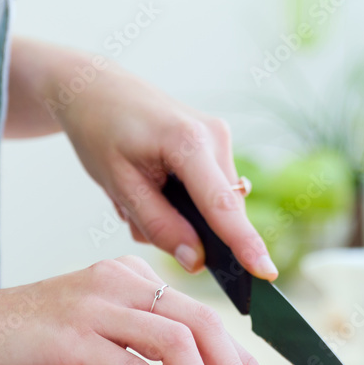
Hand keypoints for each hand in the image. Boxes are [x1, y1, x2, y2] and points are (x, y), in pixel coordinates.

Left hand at [20, 40, 276, 278]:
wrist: (96, 89)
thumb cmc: (100, 132)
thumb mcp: (118, 184)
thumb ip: (158, 225)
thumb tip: (196, 261)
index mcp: (189, 142)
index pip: (222, 206)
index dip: (245, 245)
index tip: (267, 275)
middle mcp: (216, 136)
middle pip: (219, 211)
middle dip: (183, 227)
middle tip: (131, 212)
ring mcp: (220, 138)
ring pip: (213, 204)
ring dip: (178, 213)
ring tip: (137, 192)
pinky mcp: (217, 143)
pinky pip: (208, 190)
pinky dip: (181, 199)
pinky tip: (152, 184)